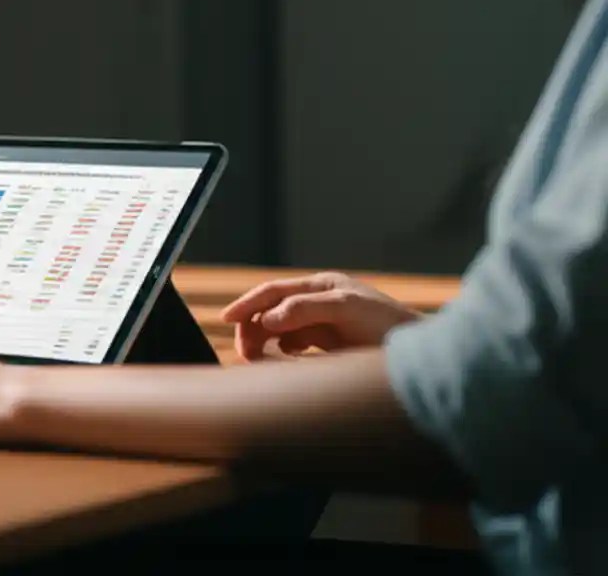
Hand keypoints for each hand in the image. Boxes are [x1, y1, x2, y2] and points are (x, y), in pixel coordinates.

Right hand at [220, 271, 422, 360]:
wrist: (420, 356)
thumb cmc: (388, 327)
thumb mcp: (346, 309)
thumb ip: (306, 309)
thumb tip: (269, 318)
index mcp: (322, 286)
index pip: (274, 291)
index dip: (248, 304)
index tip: (226, 319)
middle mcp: (319, 301)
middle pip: (272, 310)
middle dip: (254, 328)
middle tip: (245, 354)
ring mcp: (324, 323)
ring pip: (280, 330)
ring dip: (264, 342)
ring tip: (258, 360)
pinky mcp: (329, 345)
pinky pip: (294, 346)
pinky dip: (282, 353)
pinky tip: (283, 361)